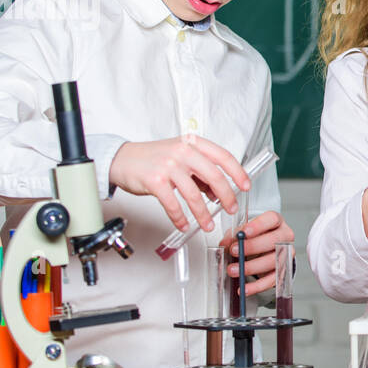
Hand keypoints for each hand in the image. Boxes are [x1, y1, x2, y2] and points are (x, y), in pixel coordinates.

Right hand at [109, 135, 249, 231]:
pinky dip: (180, 218)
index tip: (245, 186)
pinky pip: (173, 205)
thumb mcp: (181, 157)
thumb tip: (219, 192)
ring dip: (204, 214)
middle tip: (230, 208)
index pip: (223, 156)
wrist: (121, 159)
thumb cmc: (152, 158)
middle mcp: (183, 151)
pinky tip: (184, 224)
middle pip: (214, 176)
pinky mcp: (155, 181)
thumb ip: (200, 172)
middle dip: (226, 196)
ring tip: (208, 224)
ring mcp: (169, 165)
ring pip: (194, 195)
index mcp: (193, 143)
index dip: (238, 173)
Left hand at [219, 210, 294, 296]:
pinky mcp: (284, 271)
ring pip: (273, 261)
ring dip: (251, 267)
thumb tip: (225, 243)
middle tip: (234, 251)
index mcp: (276, 222)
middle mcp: (285, 236)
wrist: (266, 249)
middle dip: (253, 247)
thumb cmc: (255, 237)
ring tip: (234, 270)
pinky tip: (245, 288)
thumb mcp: (243, 232)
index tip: (244, 232)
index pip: (272, 219)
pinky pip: (273, 280)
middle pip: (274, 240)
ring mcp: (287, 254)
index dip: (259, 225)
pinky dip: (257, 286)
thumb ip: (234, 236)